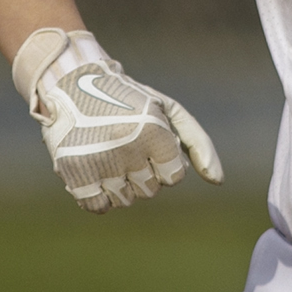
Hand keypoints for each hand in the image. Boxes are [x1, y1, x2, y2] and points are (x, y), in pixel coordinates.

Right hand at [12, 28, 222, 211]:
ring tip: (109, 154)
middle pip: (150, 190)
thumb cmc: (130, 101)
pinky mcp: (72, 172)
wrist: (73, 84)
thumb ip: (199, 144)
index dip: (164, 162)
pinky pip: (98, 207)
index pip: (175, 176)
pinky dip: (99, 196)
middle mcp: (126, 146)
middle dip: (143, 172)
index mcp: (153, 130)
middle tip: (126, 144)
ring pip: (125, 200)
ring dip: (121, 184)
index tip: (150, 143)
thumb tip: (218, 181)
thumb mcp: (169, 111)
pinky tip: (95, 171)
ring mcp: (97, 160)